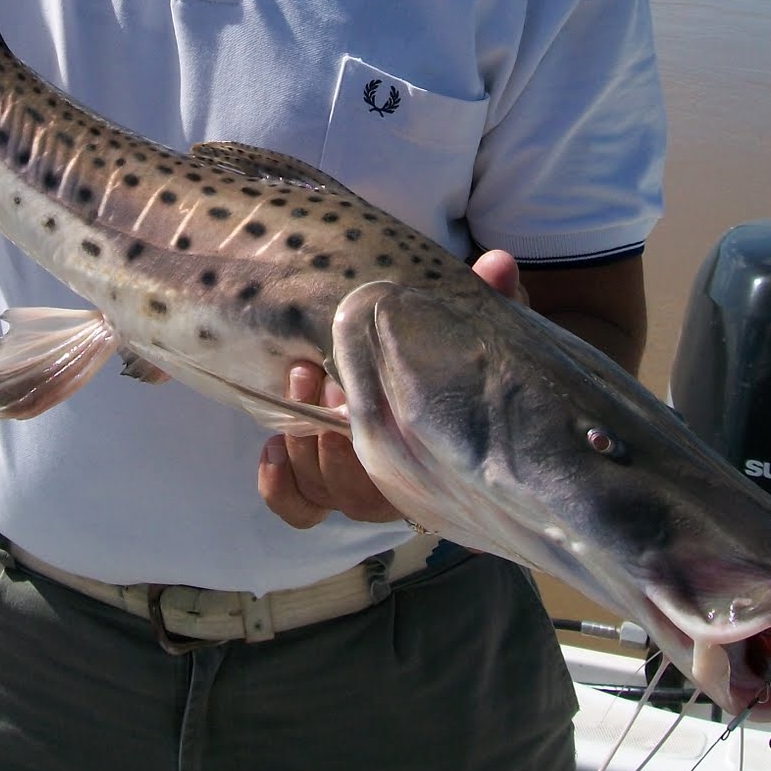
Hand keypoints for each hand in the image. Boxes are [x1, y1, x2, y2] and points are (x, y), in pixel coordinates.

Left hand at [257, 249, 522, 529]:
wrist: (426, 367)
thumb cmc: (447, 352)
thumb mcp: (470, 325)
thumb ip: (489, 297)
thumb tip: (498, 263)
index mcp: (438, 452)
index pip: (418, 475)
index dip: (384, 443)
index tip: (360, 388)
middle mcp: (396, 480)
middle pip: (356, 493)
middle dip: (331, 444)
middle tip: (321, 377)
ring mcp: (354, 484)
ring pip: (323, 493)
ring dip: (303, 448)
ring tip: (300, 378)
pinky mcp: (319, 484)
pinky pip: (299, 507)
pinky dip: (280, 487)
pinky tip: (272, 448)